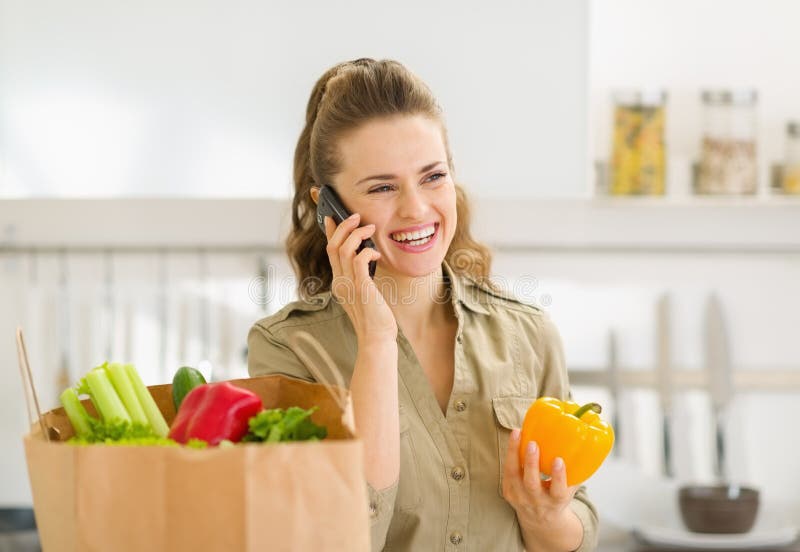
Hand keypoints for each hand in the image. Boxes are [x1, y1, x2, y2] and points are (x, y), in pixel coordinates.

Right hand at [324, 214, 396, 342]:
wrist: (377, 338)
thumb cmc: (375, 316)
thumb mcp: (364, 291)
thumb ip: (361, 275)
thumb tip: (366, 254)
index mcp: (338, 282)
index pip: (330, 251)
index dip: (330, 232)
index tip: (332, 217)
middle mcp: (340, 282)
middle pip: (333, 246)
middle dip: (343, 226)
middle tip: (356, 217)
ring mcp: (348, 285)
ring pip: (344, 250)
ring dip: (357, 234)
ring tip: (370, 228)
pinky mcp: (361, 288)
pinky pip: (359, 260)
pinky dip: (367, 251)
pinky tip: (376, 253)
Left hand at [502, 428, 578, 532]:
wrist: (540, 520)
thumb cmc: (557, 497)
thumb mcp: (569, 490)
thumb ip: (576, 473)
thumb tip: (587, 446)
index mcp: (556, 501)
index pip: (558, 491)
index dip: (558, 476)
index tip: (558, 460)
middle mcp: (537, 502)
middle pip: (531, 483)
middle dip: (531, 463)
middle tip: (533, 444)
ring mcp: (520, 498)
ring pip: (514, 475)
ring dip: (514, 453)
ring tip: (517, 433)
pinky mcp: (508, 492)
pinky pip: (507, 472)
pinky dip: (509, 454)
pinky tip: (514, 438)